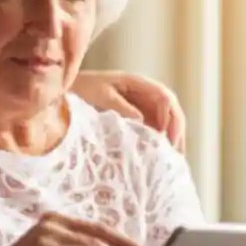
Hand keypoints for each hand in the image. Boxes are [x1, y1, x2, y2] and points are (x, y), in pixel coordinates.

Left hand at [70, 71, 185, 148]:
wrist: (67, 90)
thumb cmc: (84, 88)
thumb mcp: (101, 95)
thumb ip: (121, 106)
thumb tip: (143, 121)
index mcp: (138, 83)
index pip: (164, 97)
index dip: (169, 117)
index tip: (167, 137)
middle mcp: (145, 94)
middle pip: (171, 111)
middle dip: (177, 132)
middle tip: (178, 155)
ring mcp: (143, 106)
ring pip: (165, 122)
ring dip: (171, 140)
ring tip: (174, 162)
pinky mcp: (137, 118)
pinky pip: (154, 130)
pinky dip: (159, 143)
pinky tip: (160, 159)